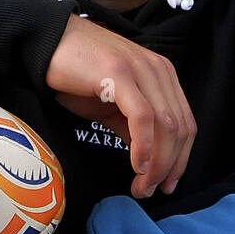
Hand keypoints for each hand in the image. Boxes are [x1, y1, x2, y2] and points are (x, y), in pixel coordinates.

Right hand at [46, 14, 195, 199]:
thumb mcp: (113, 104)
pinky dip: (143, 146)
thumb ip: (134, 126)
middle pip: (180, 128)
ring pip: (166, 126)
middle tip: (149, 191)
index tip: (166, 185)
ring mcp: (141, 70)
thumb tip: (148, 159)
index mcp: (162, 75)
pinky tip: (136, 165)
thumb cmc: (78, 73)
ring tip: (141, 186)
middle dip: (169, 167)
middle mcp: (158, 70)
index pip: (186, 123)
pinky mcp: (120, 74)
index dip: (180, 159)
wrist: (48, 42)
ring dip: (157, 163)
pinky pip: (142, 117)